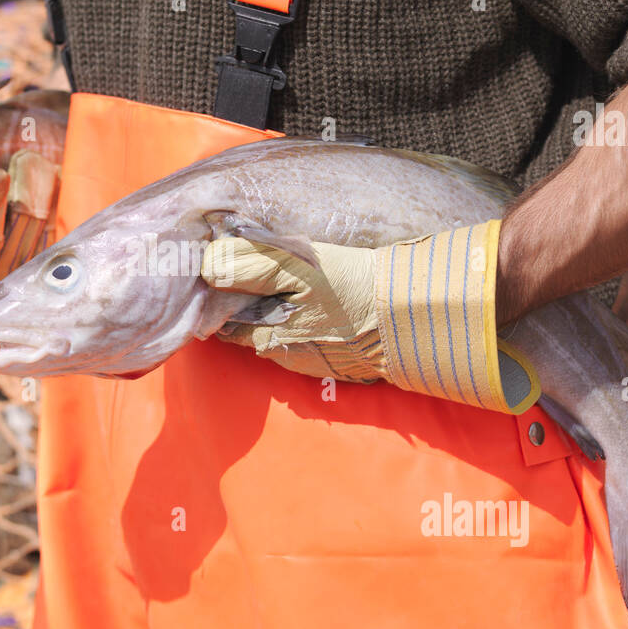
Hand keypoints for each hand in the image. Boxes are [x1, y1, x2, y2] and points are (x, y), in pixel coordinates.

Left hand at [201, 221, 540, 414]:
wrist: (419, 312)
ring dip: (280, 317)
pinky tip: (323, 304)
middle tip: (255, 277)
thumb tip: (208, 264)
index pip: (222, 325)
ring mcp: (318, 364)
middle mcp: (289, 360)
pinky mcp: (346, 362)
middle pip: (250, 333)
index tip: (220, 275)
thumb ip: (248, 265)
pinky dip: (310, 324)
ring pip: (282, 338)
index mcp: (268, 340)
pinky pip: (315, 343)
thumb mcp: (295, 266)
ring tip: (289, 287)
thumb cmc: (354, 286)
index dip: (218, 299)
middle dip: (247, 309)